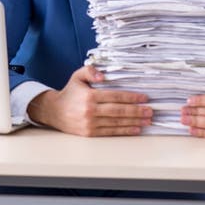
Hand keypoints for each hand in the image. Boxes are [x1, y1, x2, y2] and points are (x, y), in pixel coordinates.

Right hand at [27, 65, 152, 136]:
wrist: (54, 112)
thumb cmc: (69, 93)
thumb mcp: (77, 76)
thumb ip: (90, 71)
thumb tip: (103, 76)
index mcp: (89, 96)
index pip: (115, 96)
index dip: (131, 97)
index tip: (144, 98)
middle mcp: (90, 111)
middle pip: (119, 111)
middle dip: (137, 111)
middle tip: (150, 111)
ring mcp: (90, 123)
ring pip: (117, 123)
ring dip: (134, 122)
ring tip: (147, 121)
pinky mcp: (90, 133)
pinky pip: (111, 132)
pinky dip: (125, 131)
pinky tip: (135, 129)